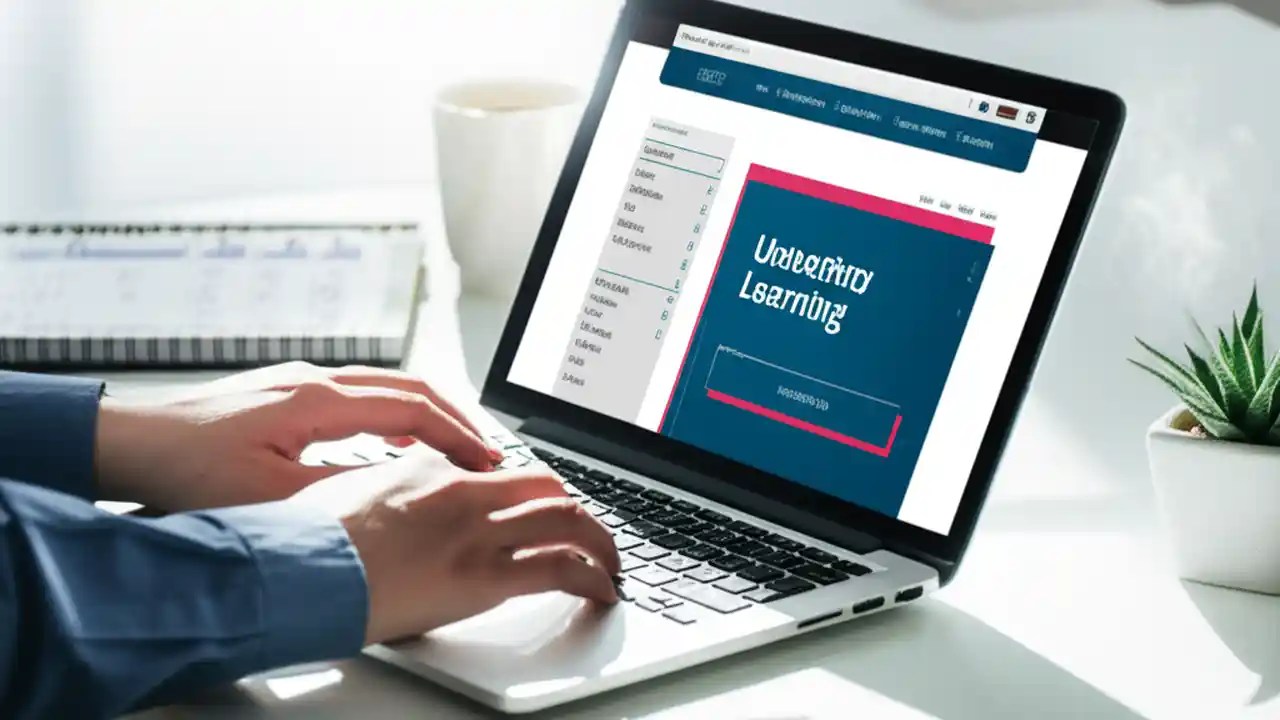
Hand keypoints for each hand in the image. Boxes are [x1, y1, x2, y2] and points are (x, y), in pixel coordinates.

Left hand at [94, 362, 500, 510]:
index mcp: (318, 399)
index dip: (458, 436)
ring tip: (455, 445)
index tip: (488, 461)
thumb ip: (341, 490)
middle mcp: (314, 379)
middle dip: (456, 418)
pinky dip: (395, 415)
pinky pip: (360, 394)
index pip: (411, 410)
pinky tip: (396, 441)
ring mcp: (299, 381)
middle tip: (488, 450)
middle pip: (408, 387)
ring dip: (427, 414)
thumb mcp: (271, 497)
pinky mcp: (286, 392)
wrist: (129, 442)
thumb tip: (397, 491)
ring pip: (386, 387)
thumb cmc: (186, 467)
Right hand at [290, 454, 621, 643]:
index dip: (535, 491)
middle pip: (548, 487)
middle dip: (579, 512)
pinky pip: (561, 568)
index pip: (504, 469)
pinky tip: (602, 590)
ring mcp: (477, 532)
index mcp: (433, 470)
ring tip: (611, 564)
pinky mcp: (484, 577)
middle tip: (592, 535)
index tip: (545, 507)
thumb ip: (389, 489)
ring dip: (600, 543)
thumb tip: (395, 495)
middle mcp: (465, 492)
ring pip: (568, 520)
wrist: (298, 570)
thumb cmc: (312, 540)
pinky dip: (594, 578)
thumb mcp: (352, 494)